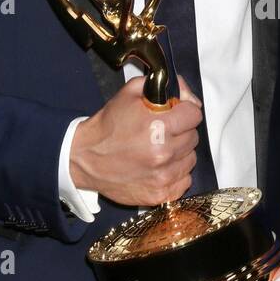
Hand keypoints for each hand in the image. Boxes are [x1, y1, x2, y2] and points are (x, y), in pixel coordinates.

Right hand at [70, 73, 202, 207]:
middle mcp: (163, 152)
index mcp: (158, 125)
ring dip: (179, 153)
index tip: (176, 114)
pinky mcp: (160, 194)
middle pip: (193, 136)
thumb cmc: (108, 126)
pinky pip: (185, 180)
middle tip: (162, 132)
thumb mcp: (130, 93)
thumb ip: (163, 86)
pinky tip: (159, 167)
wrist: (85, 158)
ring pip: (190, 159)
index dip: (185, 111)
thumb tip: (186, 94)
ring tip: (159, 150)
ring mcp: (163, 176)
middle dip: (180, 131)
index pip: (195, 114)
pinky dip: (176, 174)